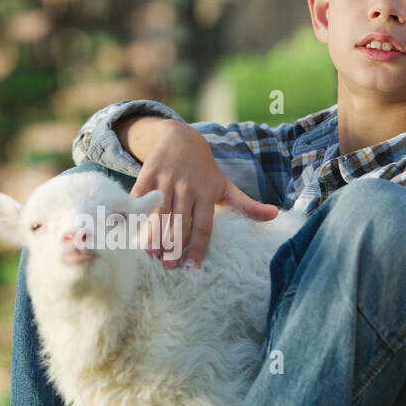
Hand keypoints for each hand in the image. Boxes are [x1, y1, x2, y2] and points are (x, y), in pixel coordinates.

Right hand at [131, 122, 280, 268]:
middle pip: (180, 221)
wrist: (180, 138)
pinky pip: (140, 197)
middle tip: (168, 266)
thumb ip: (246, 204)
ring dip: (154, 234)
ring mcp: (167, 180)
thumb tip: (275, 215)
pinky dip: (135, 214)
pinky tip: (131, 232)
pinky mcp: (149, 173)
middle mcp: (187, 187)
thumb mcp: (226, 186)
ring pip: (160, 212)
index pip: (203, 225)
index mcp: (207, 193)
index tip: (192, 268)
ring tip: (150, 254)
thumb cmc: (205, 170)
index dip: (198, 247)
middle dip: (174, 245)